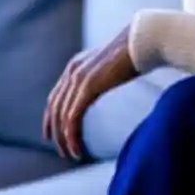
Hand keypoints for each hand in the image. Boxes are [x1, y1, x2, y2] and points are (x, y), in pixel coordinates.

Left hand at [43, 25, 139, 159]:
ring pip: (61, 116)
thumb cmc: (138, 51)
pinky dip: (72, 135)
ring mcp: (78, 78)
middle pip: (54, 108)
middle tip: (61, 150)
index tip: (52, 134)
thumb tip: (117, 82)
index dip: (51, 116)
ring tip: (71, 154)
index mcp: (76, 65)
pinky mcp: (88, 87)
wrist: (143, 40)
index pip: (56, 96)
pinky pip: (72, 117)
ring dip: (63, 138)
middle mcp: (72, 72)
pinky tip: (77, 148)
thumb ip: (110, 73)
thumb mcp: (116, 63)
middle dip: (54, 131)